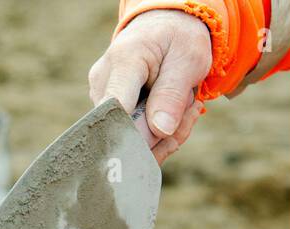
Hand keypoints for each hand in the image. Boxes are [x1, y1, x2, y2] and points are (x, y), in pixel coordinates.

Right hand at [88, 10, 211, 163]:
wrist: (162, 27)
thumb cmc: (178, 39)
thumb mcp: (189, 59)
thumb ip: (172, 95)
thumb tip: (160, 131)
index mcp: (124, 60)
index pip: (117, 108)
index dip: (134, 133)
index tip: (160, 140)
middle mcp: (103, 80)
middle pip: (123, 129)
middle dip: (160, 136)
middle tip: (191, 113)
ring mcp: (99, 96)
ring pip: (127, 136)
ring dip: (161, 135)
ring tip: (185, 108)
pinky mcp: (103, 109)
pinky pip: (128, 134)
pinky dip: (154, 134)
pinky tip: (171, 114)